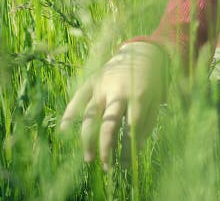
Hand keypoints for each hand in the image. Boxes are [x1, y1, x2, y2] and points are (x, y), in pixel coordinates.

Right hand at [60, 42, 166, 170]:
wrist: (142, 52)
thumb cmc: (151, 81)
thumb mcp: (155, 101)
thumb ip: (146, 124)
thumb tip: (135, 150)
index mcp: (138, 96)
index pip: (130, 129)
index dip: (127, 149)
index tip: (124, 166)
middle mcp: (118, 91)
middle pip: (108, 124)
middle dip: (106, 148)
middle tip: (106, 167)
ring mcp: (102, 85)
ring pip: (90, 115)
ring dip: (87, 139)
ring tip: (88, 159)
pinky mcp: (91, 80)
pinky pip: (77, 99)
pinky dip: (70, 114)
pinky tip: (64, 131)